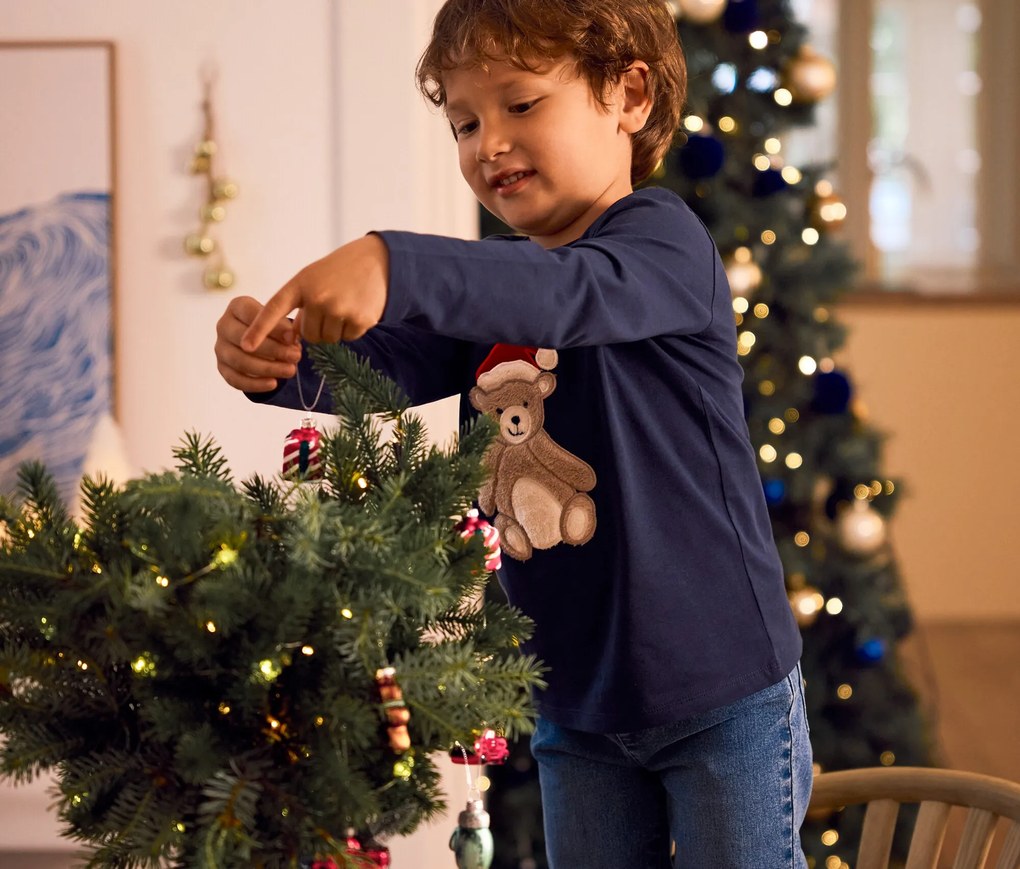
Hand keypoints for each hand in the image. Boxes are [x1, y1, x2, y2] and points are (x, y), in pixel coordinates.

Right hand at [215, 295, 301, 391]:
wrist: (264, 342)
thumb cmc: (274, 328)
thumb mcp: (282, 321)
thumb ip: (285, 328)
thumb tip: (291, 340)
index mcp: (237, 307)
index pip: (250, 315)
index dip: (272, 327)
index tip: (291, 338)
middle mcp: (224, 325)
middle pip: (243, 339)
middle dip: (272, 350)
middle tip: (295, 357)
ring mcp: (220, 347)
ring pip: (239, 361)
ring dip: (267, 368)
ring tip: (290, 371)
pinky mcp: (222, 367)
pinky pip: (235, 379)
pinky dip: (255, 384)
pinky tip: (273, 384)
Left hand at [241, 235, 388, 351]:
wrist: (377, 261)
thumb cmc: (338, 272)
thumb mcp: (312, 280)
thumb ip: (299, 305)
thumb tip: (292, 337)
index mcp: (300, 284)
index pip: (274, 309)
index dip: (258, 329)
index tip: (245, 346)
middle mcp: (318, 297)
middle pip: (308, 335)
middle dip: (317, 327)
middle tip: (331, 305)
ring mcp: (340, 309)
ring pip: (327, 339)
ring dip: (334, 329)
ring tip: (345, 305)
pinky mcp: (360, 320)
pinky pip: (348, 338)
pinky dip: (352, 329)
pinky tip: (357, 309)